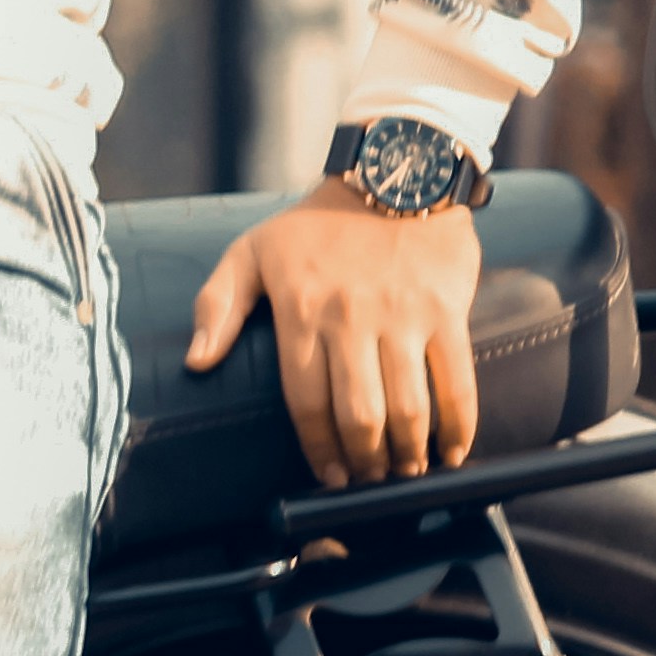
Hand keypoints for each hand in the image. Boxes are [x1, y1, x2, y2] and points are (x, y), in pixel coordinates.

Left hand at [181, 187, 488, 484]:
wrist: (396, 173)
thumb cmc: (317, 222)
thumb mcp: (252, 251)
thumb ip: (217, 306)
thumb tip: (197, 363)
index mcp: (301, 312)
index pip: (306, 401)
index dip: (318, 448)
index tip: (329, 477)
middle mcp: (351, 319)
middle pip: (360, 414)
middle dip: (365, 462)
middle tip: (369, 482)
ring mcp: (403, 316)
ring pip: (408, 406)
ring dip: (409, 454)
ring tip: (406, 474)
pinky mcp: (446, 310)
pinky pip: (456, 379)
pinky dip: (459, 424)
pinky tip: (453, 451)